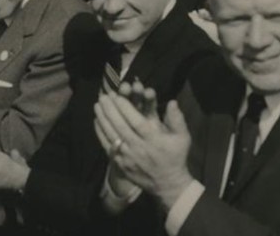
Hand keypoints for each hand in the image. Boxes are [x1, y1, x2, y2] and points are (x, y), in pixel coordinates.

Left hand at [93, 92, 194, 210]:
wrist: (168, 183)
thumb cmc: (175, 157)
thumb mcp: (182, 138)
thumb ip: (177, 119)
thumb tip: (172, 101)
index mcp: (154, 139)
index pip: (137, 121)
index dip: (125, 108)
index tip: (116, 96)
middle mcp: (139, 147)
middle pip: (121, 126)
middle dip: (110, 110)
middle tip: (103, 97)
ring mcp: (127, 156)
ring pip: (112, 135)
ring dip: (103, 119)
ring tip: (97, 105)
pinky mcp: (120, 163)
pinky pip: (107, 146)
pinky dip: (100, 133)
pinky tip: (97, 121)